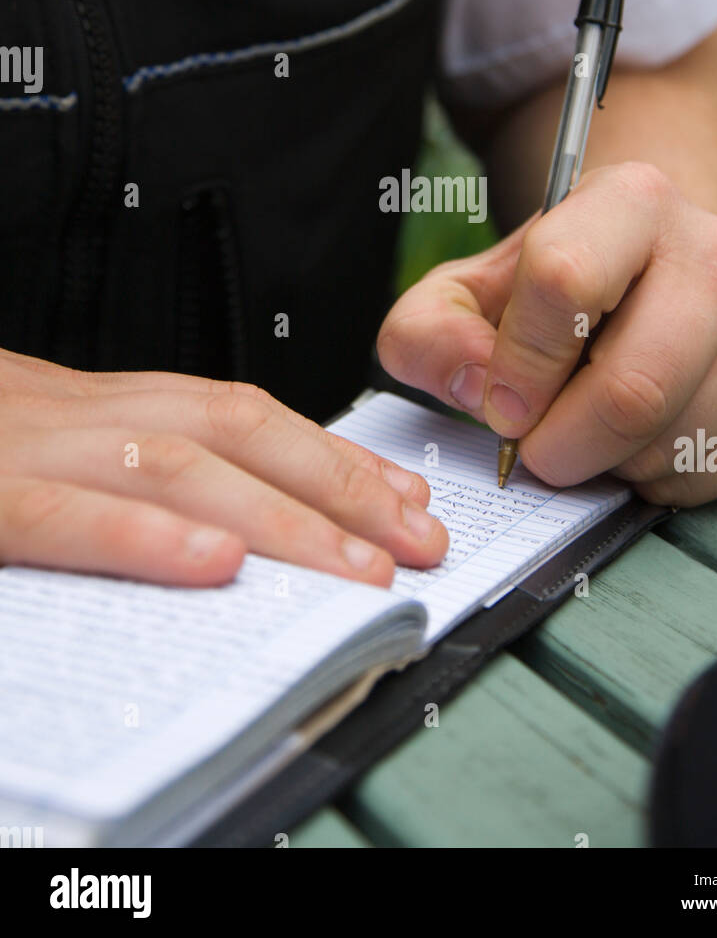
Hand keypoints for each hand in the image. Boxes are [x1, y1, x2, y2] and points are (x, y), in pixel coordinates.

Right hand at [0, 349, 447, 584]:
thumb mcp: (43, 444)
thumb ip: (121, 472)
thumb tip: (225, 527)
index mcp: (95, 404)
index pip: (239, 414)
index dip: (328, 454)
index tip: (405, 499)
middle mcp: (73, 411)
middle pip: (234, 431)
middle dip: (340, 486)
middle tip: (423, 541)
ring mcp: (22, 445)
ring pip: (172, 463)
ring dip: (280, 516)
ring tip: (362, 566)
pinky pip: (59, 513)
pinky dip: (140, 533)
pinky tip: (213, 565)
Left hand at [378, 162, 716, 505]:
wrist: (644, 278)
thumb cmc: (547, 291)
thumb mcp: (464, 292)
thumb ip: (430, 331)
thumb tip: (471, 384)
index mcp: (630, 201)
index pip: (567, 281)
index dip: (519, 365)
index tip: (500, 403)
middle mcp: (715, 252)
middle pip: (633, 389)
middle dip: (563, 443)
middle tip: (539, 447)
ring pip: (670, 441)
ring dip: (607, 464)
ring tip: (588, 431)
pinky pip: (706, 471)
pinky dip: (654, 479)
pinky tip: (636, 440)